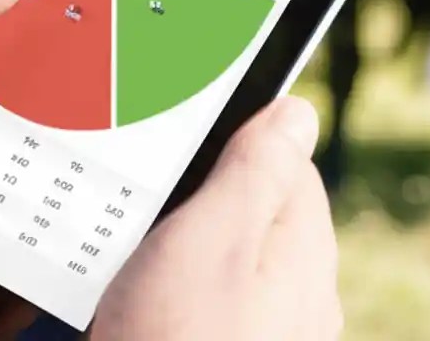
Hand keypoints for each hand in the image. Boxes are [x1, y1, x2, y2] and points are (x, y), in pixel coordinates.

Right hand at [91, 97, 339, 340]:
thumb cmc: (177, 340)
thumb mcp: (210, 240)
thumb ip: (255, 172)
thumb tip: (296, 111)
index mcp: (303, 250)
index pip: (285, 157)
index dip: (228, 138)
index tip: (175, 144)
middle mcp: (299, 292)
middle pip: (251, 207)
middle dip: (196, 195)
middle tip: (140, 204)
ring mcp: (266, 325)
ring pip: (223, 253)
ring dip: (177, 243)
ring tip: (126, 253)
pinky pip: (205, 296)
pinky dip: (170, 285)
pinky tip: (133, 295)